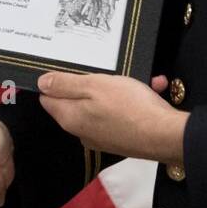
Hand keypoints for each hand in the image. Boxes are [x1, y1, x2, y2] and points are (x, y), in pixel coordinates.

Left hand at [38, 72, 186, 164]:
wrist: (165, 135)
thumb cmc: (128, 106)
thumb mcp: (94, 86)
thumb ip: (66, 84)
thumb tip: (41, 83)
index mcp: (70, 117)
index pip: (48, 98)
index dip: (55, 81)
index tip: (70, 68)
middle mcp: (81, 131)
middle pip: (76, 101)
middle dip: (92, 83)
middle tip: (107, 70)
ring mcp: (102, 138)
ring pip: (103, 105)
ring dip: (119, 88)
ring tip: (136, 78)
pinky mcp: (121, 139)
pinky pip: (122, 114)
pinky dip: (133, 100)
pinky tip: (152, 88)